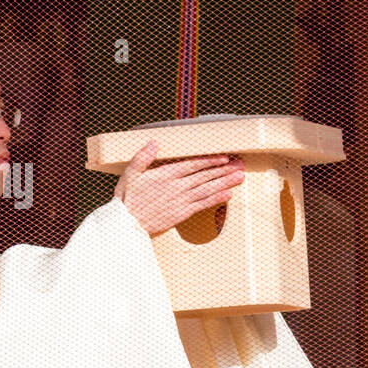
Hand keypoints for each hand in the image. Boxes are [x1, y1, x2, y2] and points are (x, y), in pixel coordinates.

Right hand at [114, 140, 245, 235]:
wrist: (127, 224)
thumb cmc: (128, 198)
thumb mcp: (130, 174)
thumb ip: (142, 157)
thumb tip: (154, 142)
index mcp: (164, 175)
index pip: (192, 165)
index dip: (210, 160)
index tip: (224, 156)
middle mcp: (176, 187)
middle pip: (204, 176)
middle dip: (224, 169)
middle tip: (240, 164)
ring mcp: (181, 201)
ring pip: (207, 189)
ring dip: (225, 182)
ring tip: (240, 176)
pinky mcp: (182, 213)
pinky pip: (203, 205)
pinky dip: (216, 199)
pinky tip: (229, 194)